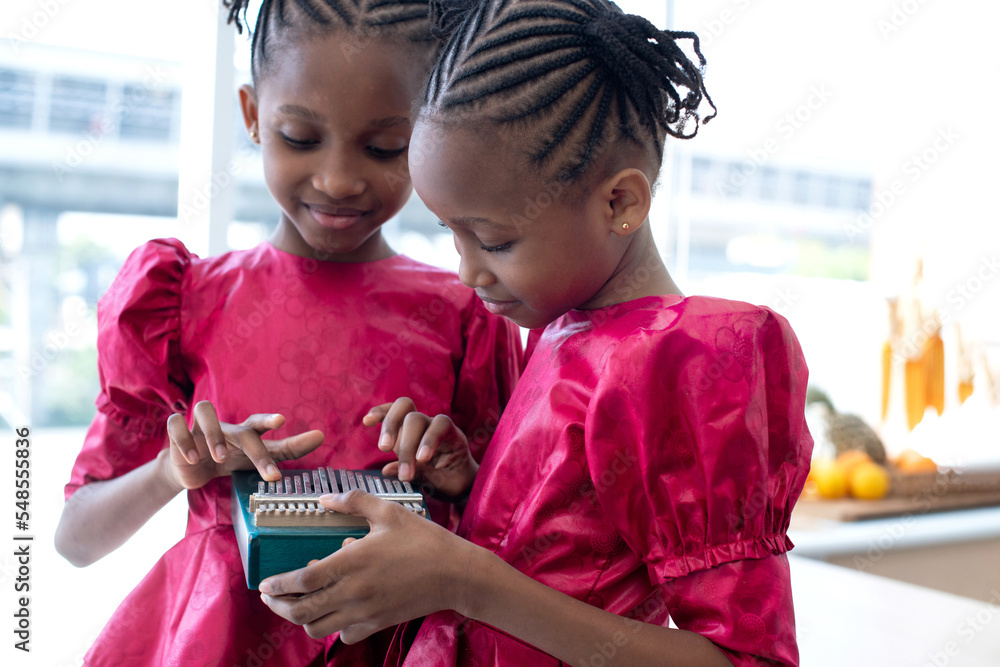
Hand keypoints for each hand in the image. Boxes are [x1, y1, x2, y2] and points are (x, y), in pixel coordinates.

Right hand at [165, 401, 323, 488]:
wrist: (187, 468)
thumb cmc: (228, 458)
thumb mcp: (256, 458)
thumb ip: (287, 449)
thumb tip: (320, 436)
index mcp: (245, 432)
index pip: (261, 423)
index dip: (272, 421)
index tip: (284, 421)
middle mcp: (225, 426)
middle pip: (243, 429)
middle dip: (257, 452)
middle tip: (271, 474)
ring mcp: (200, 427)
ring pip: (205, 410)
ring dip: (214, 434)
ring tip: (220, 458)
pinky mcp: (177, 434)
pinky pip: (176, 424)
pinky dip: (183, 439)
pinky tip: (190, 457)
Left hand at [259, 490, 476, 641]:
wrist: (455, 574)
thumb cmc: (423, 539)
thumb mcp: (389, 511)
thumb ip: (354, 501)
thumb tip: (325, 497)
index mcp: (351, 562)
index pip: (301, 580)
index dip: (278, 584)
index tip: (265, 584)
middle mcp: (353, 592)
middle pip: (301, 611)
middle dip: (279, 606)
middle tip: (271, 597)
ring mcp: (365, 612)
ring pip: (318, 628)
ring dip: (302, 618)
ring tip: (298, 605)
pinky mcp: (377, 623)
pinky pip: (344, 635)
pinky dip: (332, 627)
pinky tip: (334, 612)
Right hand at [364, 398, 477, 499]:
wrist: (457, 479)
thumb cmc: (454, 479)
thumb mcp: (447, 483)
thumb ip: (423, 475)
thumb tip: (389, 470)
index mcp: (452, 435)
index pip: (441, 424)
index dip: (430, 438)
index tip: (422, 459)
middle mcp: (432, 424)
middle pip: (416, 419)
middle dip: (407, 446)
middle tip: (403, 474)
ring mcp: (416, 424)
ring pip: (402, 408)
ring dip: (390, 426)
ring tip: (383, 448)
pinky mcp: (401, 428)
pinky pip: (390, 412)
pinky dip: (379, 414)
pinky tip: (368, 421)